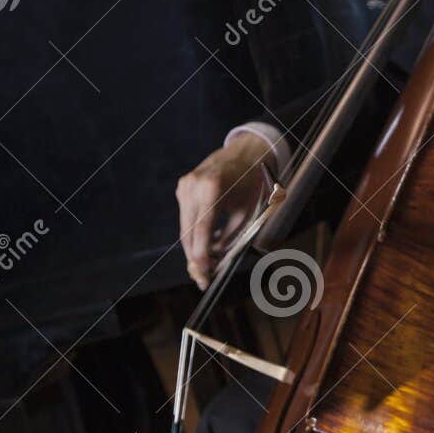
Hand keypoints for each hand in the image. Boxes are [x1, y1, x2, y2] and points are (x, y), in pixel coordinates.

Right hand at [177, 132, 273, 289]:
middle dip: (195, 258)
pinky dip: (193, 232)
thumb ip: (229, 237)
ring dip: (193, 248)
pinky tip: (204, 245)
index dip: (201, 257)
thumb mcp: (246, 212)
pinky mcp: (182, 187)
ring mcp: (184, 185)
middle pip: (187, 233)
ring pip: (184, 227)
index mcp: (212, 189)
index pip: (201, 231)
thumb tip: (215, 260)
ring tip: (205, 266)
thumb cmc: (250, 183)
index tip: (204, 276)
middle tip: (203, 279)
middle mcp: (193, 186)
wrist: (243, 153)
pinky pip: (186, 216)